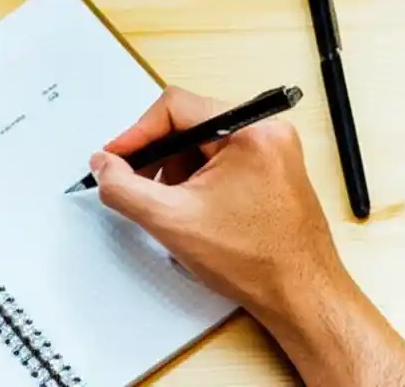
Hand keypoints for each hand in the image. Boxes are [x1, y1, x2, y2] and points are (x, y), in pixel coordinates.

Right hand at [90, 87, 404, 385]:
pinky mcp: (273, 170)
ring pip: (203, 143)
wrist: (300, 296)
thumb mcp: (171, 221)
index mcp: (250, 131)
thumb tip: (103, 166)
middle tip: (135, 183)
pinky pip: (221, 159)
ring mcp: (274, 150)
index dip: (136, 134)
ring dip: (175, 170)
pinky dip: (197, 179)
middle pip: (188, 123)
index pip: (174, 107)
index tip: (116, 158)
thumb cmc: (256, 261)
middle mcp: (267, 132)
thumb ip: (124, 188)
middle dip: (156, 156)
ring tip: (169, 205)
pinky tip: (191, 210)